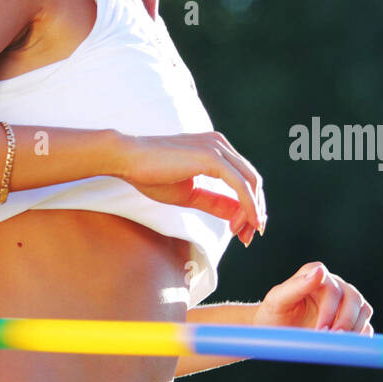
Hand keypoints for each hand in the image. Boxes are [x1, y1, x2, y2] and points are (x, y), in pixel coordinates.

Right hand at [117, 131, 265, 245]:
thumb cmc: (151, 175)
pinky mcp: (212, 156)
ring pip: (250, 183)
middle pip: (252, 180)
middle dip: (255, 211)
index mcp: (216, 149)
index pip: (244, 178)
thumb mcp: (190, 194)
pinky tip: (245, 223)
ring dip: (252, 211)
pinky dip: (247, 205)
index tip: (245, 231)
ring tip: (245, 234)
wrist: (127, 160)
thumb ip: (214, 202)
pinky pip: (239, 184)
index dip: (250, 206)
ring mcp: (217, 148)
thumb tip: (238, 215)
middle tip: (249, 237)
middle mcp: (220, 144)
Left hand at [253, 262, 374, 333]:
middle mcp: (334, 285)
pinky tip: (348, 345)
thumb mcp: (278, 299)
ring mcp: (345, 302)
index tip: (320, 329)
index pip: (333, 289)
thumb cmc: (273, 314)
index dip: (330, 310)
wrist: (274, 331)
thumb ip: (297, 285)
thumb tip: (320, 271)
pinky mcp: (351, 319)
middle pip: (353, 298)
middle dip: (345, 321)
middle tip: (332, 339)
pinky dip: (362, 336)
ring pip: (364, 310)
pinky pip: (365, 326)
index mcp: (315, 275)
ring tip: (338, 343)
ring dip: (355, 328)